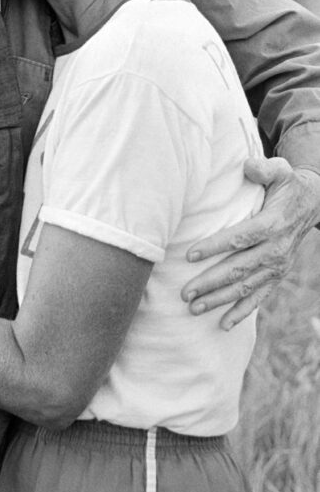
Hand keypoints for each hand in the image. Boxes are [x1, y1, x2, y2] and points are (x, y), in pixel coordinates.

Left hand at [181, 158, 319, 328]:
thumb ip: (264, 169)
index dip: (214, 247)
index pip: (239, 238)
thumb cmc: (287, 185)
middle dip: (210, 282)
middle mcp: (276, 250)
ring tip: (193, 308)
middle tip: (184, 293)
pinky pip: (259, 297)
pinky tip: (222, 325)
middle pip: (238, 269)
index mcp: (273, 224)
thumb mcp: (280, 171)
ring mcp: (277, 266)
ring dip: (219, 300)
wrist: (314, 204)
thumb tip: (247, 167)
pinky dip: (241, 312)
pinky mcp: (277, 275)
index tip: (189, 255)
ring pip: (245, 287)